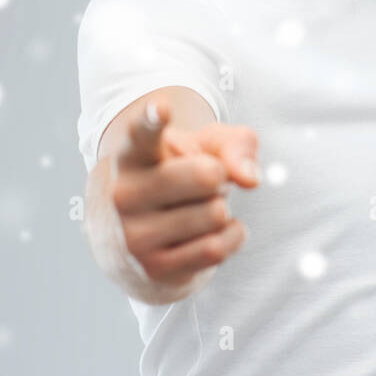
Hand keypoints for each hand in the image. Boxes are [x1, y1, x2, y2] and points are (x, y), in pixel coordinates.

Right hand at [107, 97, 258, 296]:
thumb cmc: (184, 174)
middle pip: (207, 175)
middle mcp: (125, 193)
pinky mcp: (155, 268)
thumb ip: (236, 146)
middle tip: (203, 180)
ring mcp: (135, 235)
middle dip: (220, 177)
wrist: (152, 231)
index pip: (143, 135)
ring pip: (215, 214)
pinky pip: (216, 248)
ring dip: (222, 209)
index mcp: (133, 155)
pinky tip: (215, 231)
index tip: (161, 107)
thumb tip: (249, 179)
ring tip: (198, 208)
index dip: (152, 120)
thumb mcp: (209, 146)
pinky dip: (231, 237)